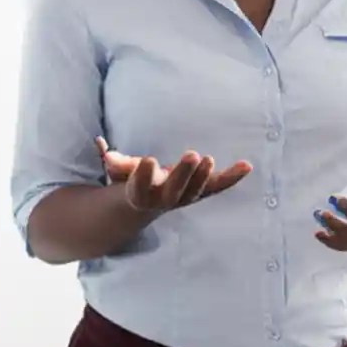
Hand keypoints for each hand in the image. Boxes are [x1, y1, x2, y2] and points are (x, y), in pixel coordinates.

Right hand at [96, 137, 252, 214]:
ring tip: (209, 158)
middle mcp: (163, 199)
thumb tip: (99, 143)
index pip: (140, 187)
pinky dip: (232, 177)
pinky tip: (247, 165)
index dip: (143, 175)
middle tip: (194, 155)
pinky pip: (217, 187)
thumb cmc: (131, 180)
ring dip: (205, 177)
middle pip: (174, 192)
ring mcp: (184, 197)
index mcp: (140, 194)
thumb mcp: (118, 172)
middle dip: (185, 174)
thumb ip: (113, 160)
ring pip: (195, 192)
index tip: (147, 159)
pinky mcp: (200, 191)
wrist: (146, 203)